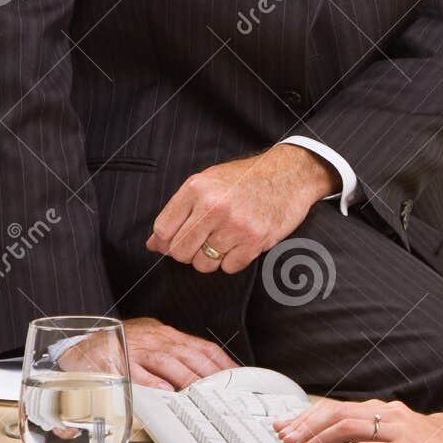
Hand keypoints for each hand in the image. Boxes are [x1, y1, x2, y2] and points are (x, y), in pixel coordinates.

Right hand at [59, 316, 235, 391]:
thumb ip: (176, 354)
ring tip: (201, 392)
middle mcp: (155, 340)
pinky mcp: (116, 362)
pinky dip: (151, 382)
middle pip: (189, 354)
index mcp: (167, 335)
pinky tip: (164, 392)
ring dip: (187, 378)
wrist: (82, 344)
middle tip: (224, 389)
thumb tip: (204, 370)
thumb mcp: (153, 342)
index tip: (236, 376)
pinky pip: (136, 372)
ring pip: (167, 362)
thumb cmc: (120, 344)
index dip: (221, 362)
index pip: (201, 347)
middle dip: (209, 373)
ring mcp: (136, 350)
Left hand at [145, 144, 339, 274]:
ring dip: (210, 258)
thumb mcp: (207, 183)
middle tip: (200, 242)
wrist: (289, 175)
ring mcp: (235, 225)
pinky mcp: (256, 240)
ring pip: (203, 264)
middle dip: (186, 253)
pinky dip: (232, 260)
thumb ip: (179, 210)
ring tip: (222, 241)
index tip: (175, 239)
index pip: (163, 230)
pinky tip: (239, 243)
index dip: (165, 241)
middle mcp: (214, 206)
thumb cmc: (244, 179)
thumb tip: (153, 243)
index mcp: (196, 189)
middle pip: (180, 252)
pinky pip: (229, 267)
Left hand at [275, 397, 442, 442]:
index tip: (287, 426)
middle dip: (306, 424)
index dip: (311, 416)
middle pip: (339, 411)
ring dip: (317, 439)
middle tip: (284, 437)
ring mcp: (400, 431)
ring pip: (347, 426)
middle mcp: (393, 414)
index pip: (341, 407)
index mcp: (390, 411)